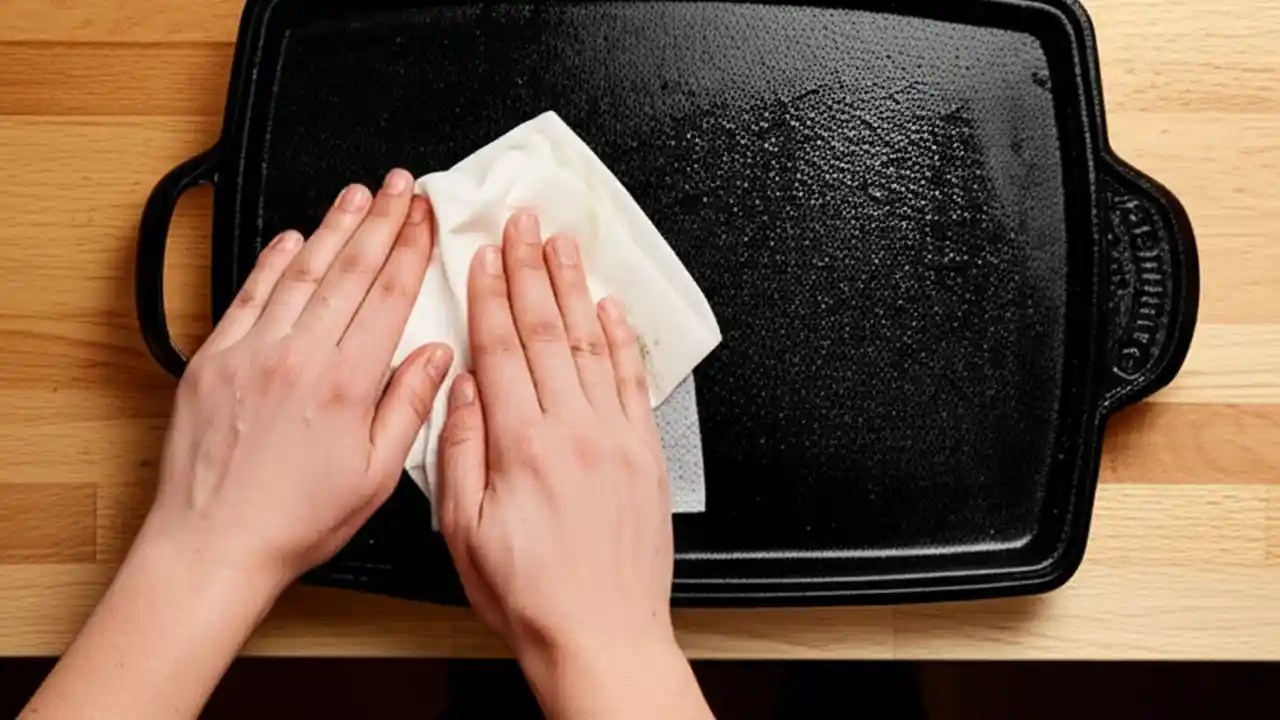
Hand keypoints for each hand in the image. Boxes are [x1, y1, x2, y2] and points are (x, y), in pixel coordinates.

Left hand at [143, 168, 448, 587]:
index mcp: (346, 383)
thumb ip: (408, 406)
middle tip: (400, 185)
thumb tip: (438, 353)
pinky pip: (250, 296)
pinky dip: (273, 262)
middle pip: (350, 271)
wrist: (212, 545)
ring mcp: (252, 352)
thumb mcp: (376, 476)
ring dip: (333, 228)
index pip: (388, 296)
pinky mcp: (214, 359)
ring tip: (357, 195)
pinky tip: (293, 239)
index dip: (411, 249)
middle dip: (381, 221)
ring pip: (301, 273)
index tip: (425, 217)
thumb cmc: (295, 521)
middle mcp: (299, 356)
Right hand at [439, 212, 710, 717]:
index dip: (490, 295)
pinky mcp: (643, 452)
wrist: (601, 635)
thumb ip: (459, 451)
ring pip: (590, 344)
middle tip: (524, 223)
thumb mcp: (465, 532)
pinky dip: (620, 340)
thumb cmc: (529, 595)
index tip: (484, 254)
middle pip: (545, 331)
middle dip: (531, 270)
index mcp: (520, 445)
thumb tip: (461, 388)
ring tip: (564, 244)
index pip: (500, 349)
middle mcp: (572, 429)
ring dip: (574, 289)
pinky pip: (631, 381)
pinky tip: (610, 309)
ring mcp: (614, 436)